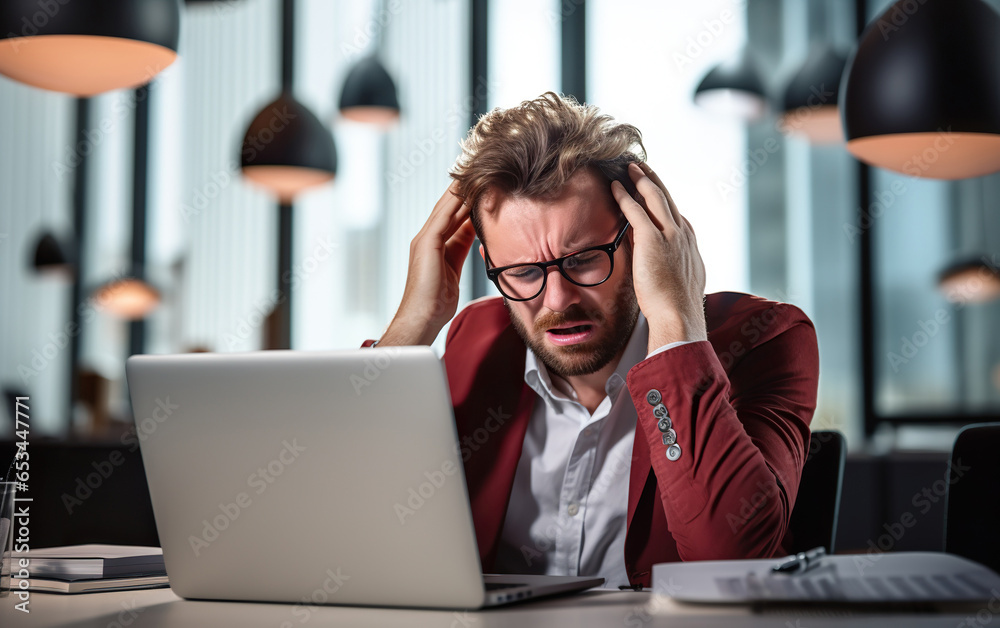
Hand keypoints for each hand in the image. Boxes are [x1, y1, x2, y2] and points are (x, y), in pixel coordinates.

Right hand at [379, 181, 476, 345]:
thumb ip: (463, 247)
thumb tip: (476, 231)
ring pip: (446, 207)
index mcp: (435, 243)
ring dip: (460, 189)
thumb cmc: (436, 303)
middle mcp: (427, 237)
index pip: (453, 214)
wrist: (421, 319)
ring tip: (475, 171)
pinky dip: (455, 204)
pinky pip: (443, 218)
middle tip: (479, 167)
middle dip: (463, 187)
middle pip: (448, 205)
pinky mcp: (426, 244)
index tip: (482, 183)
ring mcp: (425, 239)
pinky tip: (467, 191)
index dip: (466, 197)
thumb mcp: (455, 268)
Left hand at [610, 162, 706, 351]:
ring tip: (630, 167)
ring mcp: (670, 235)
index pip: (673, 214)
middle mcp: (682, 234)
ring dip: (640, 179)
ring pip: (654, 197)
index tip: (651, 188)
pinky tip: (615, 187)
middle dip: (652, 180)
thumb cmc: (675, 307)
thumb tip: (655, 259)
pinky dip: (625, 196)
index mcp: (688, 243)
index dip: (661, 199)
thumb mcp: (678, 279)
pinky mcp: (653, 240)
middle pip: (666, 199)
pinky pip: (636, 211)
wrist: (679, 316)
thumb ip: (669, 264)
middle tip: (640, 167)